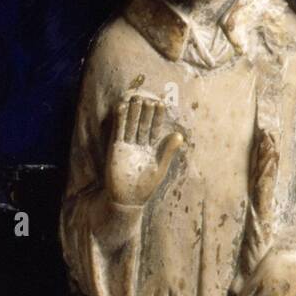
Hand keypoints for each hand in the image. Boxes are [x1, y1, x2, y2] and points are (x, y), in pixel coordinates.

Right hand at [104, 92, 183, 206]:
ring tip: (135, 97)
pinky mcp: (116, 148)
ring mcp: (127, 145)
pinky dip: (120, 119)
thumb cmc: (146, 186)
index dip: (158, 116)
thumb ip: (168, 151)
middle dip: (145, 111)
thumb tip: (180, 134)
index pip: (155, 128)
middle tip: (147, 96)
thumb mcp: (160, 168)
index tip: (161, 102)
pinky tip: (121, 107)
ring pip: (131, 124)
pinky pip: (118, 131)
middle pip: (142, 123)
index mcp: (152, 148)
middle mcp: (139, 144)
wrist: (128, 199)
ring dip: (133, 111)